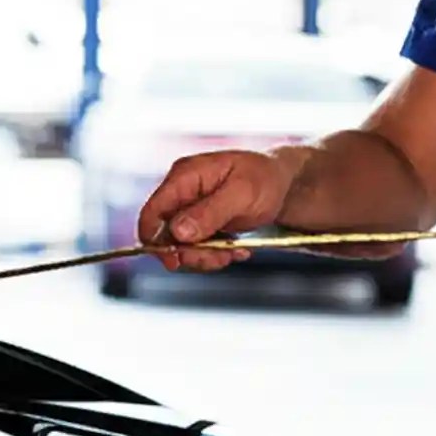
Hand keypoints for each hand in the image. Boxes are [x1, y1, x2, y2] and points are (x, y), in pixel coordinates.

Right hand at [138, 150, 295, 272]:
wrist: (282, 182)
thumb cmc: (264, 178)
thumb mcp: (241, 194)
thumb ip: (209, 212)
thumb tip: (179, 231)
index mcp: (185, 176)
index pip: (153, 210)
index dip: (154, 238)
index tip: (173, 259)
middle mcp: (182, 192)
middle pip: (166, 233)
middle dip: (190, 252)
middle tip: (218, 256)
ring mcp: (191, 208)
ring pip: (181, 245)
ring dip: (205, 256)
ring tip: (232, 253)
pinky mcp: (201, 223)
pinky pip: (197, 246)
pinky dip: (214, 254)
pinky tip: (235, 250)